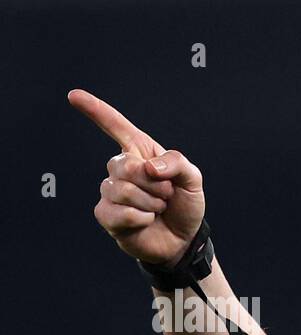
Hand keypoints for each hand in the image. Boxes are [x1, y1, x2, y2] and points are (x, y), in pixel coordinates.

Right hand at [68, 88, 205, 267]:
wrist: (183, 239)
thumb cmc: (184, 205)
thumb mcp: (192, 180)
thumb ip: (177, 163)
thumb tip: (149, 167)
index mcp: (140, 152)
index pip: (116, 126)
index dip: (96, 110)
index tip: (74, 96)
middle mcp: (121, 168)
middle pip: (125, 165)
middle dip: (155, 185)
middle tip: (166, 196)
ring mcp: (110, 191)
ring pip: (123, 190)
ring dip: (151, 204)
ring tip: (157, 210)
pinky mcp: (106, 214)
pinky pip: (120, 212)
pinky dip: (142, 219)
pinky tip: (146, 221)